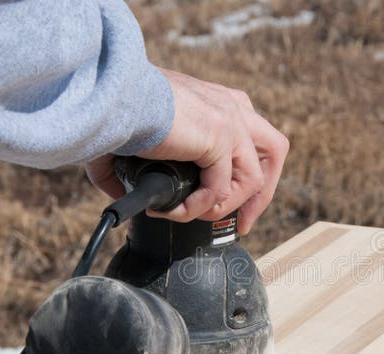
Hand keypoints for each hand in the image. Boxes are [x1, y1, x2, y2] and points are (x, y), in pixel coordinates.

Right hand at [85, 68, 288, 234]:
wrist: (110, 97)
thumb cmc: (118, 110)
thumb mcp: (140, 138)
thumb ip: (137, 165)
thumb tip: (121, 193)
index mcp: (221, 103)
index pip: (255, 144)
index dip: (247, 181)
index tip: (226, 208)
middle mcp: (233, 107)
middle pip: (273, 155)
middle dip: (260, 196)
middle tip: (240, 225)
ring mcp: (231, 120)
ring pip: (252, 180)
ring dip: (222, 208)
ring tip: (187, 214)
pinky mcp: (219, 136)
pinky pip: (221, 189)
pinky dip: (199, 207)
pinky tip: (173, 210)